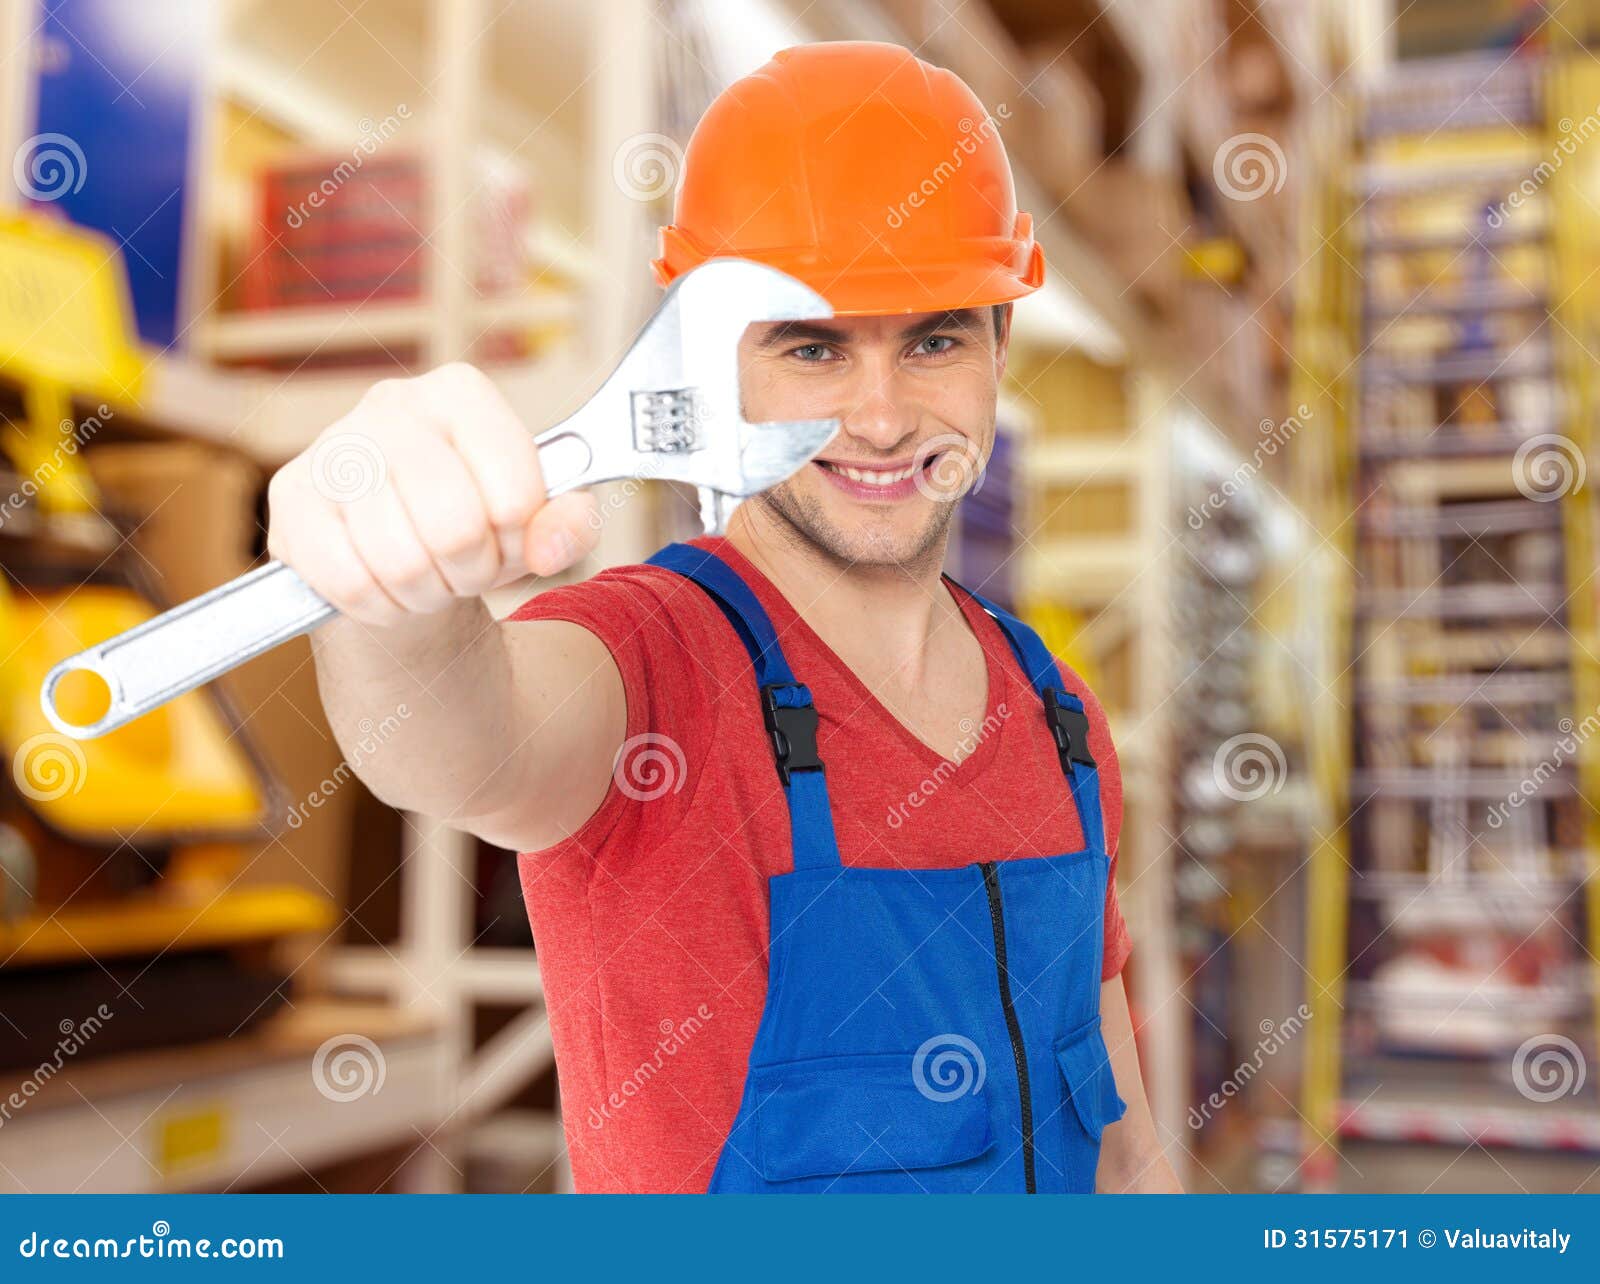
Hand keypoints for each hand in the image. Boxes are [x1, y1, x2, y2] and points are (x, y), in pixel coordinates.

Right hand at [266, 363, 599, 626]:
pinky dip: (378, 608)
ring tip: (427, 577)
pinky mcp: (289, 497)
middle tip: (465, 568)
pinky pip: (348, 581)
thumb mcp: (539, 523)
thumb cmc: (476, 525)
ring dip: (426, 594)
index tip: (507, 539)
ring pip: (399, 560)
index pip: (515, 494)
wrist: (398, 550)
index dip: (519, 541)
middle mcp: (392, 404)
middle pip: (455, 527)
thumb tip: (549, 547)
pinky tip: (385, 590)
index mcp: (462, 393)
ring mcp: (333, 446)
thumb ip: (569, 526)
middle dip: (471, 571)